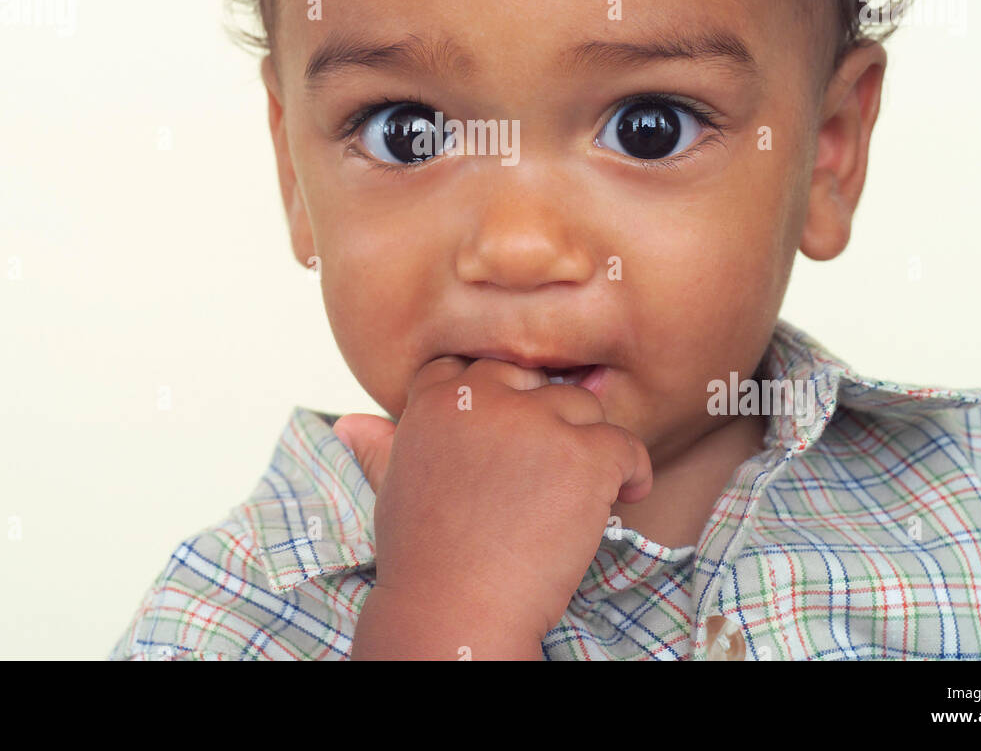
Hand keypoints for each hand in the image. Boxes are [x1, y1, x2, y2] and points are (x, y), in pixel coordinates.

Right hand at [334, 355, 651, 651]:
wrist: (454, 614)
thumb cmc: (423, 561)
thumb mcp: (393, 490)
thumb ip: (380, 447)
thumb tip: (347, 422)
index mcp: (434, 400)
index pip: (474, 367)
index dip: (496, 399)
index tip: (504, 441)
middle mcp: (483, 397)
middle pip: (532, 379)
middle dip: (543, 417)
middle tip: (546, 470)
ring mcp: (535, 423)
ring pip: (583, 406)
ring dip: (587, 444)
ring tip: (582, 491)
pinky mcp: (582, 455)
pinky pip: (626, 445)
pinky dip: (633, 473)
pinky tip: (625, 498)